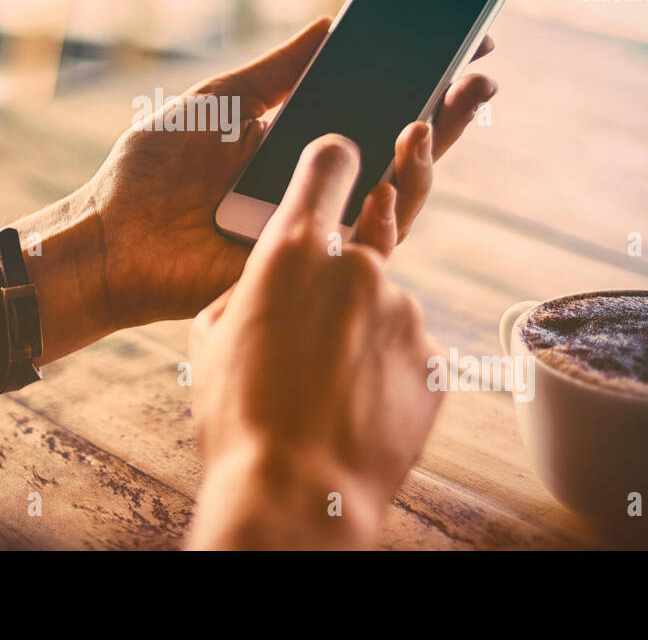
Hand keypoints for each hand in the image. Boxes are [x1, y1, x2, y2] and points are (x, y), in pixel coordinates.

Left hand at [78, 18, 496, 328]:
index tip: (459, 43)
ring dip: (431, 150)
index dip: (417, 81)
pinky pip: (365, 239)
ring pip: (395, 195)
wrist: (111, 238)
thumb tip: (332, 23)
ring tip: (455, 102)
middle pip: (396, 151)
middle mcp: (317, 185)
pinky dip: (392, 199)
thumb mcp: (221, 103)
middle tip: (482, 71)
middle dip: (445, 113)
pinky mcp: (310, 266)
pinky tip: (409, 152)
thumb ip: (278, 72)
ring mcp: (317, 226)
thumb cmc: (153, 171)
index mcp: (297, 144)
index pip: (371, 109)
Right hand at [186, 135, 443, 548]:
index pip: (329, 162)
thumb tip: (272, 278)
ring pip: (382, 303)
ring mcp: (404, 309)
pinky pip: (407, 348)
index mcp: (294, 248)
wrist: (297, 492)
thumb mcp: (212, 334)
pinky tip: (352, 405)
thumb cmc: (239, 413)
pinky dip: (385, 367)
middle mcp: (360, 264)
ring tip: (323, 385)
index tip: (342, 156)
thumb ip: (248, 284)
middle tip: (315, 318)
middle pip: (363, 240)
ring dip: (360, 329)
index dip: (335, 156)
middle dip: (341, 272)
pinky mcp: (434, 355)